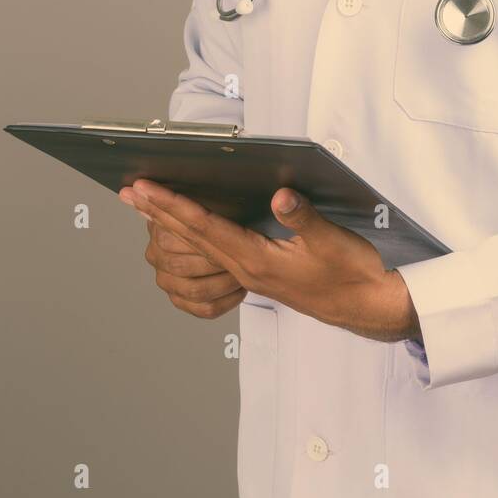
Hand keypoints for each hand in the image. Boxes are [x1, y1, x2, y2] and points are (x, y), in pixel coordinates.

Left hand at [121, 181, 420, 341]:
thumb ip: (304, 217)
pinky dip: (195, 234)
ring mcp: (251, 274)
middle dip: (158, 213)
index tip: (146, 189)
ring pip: (201, 246)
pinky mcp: (260, 273)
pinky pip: (217, 252)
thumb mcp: (332, 241)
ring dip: (171, 224)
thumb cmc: (353, 275)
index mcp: (258, 262)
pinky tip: (188, 227)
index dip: (172, 206)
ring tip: (147, 205)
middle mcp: (247, 270)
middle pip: (192, 238)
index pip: (205, 229)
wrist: (369, 307)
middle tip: (129, 192)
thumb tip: (279, 195)